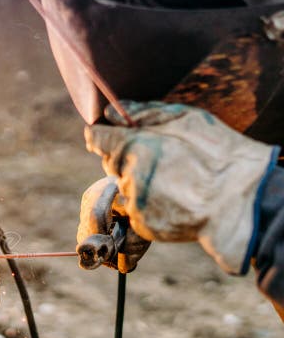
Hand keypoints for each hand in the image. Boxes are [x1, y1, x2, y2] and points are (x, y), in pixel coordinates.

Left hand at [85, 101, 279, 273]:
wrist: (242, 203)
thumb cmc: (219, 155)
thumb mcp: (187, 119)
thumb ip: (143, 113)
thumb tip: (110, 113)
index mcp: (134, 146)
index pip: (96, 139)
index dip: (104, 135)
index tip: (108, 134)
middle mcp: (127, 176)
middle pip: (112, 163)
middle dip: (128, 158)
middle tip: (162, 158)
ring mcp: (134, 203)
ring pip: (125, 187)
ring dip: (140, 182)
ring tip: (175, 181)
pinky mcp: (143, 225)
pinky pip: (137, 209)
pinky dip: (150, 204)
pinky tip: (176, 199)